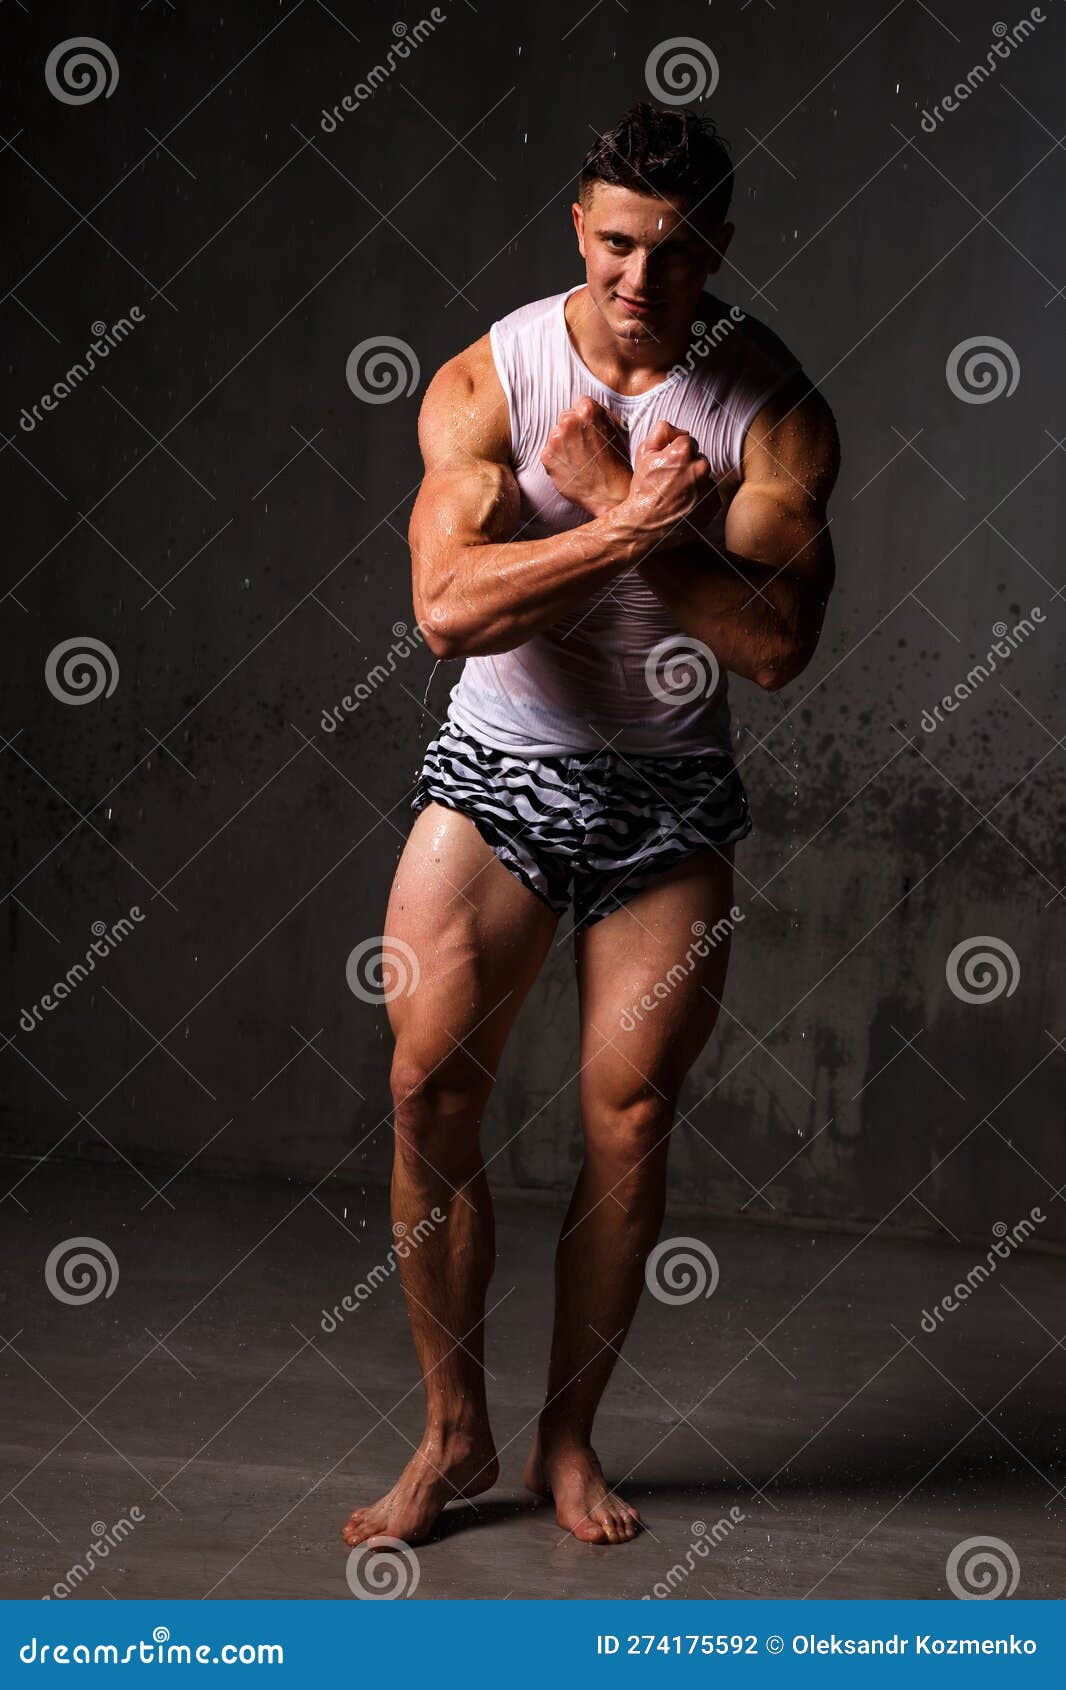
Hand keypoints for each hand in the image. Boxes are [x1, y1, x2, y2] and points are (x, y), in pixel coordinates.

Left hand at [540, 395, 632, 516]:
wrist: (609, 492)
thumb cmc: (617, 461)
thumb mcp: (618, 429)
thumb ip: (601, 413)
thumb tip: (589, 408)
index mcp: (588, 410)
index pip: (579, 403)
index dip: (586, 417)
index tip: (590, 429)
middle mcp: (568, 421)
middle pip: (565, 417)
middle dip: (573, 429)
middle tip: (585, 446)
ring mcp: (555, 440)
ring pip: (556, 434)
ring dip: (564, 443)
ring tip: (579, 458)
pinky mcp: (547, 457)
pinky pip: (549, 452)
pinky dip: (557, 459)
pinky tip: (571, 467)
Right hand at [618, 419, 720, 550]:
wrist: (643, 525)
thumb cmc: (642, 490)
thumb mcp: (644, 454)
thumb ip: (661, 432)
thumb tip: (680, 430)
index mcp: (684, 452)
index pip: (688, 443)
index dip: (675, 454)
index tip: (667, 468)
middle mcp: (700, 468)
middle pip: (699, 459)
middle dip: (688, 468)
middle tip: (670, 483)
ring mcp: (708, 488)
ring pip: (705, 478)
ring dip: (695, 483)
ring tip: (676, 495)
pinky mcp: (713, 505)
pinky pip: (710, 495)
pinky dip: (700, 499)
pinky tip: (684, 505)